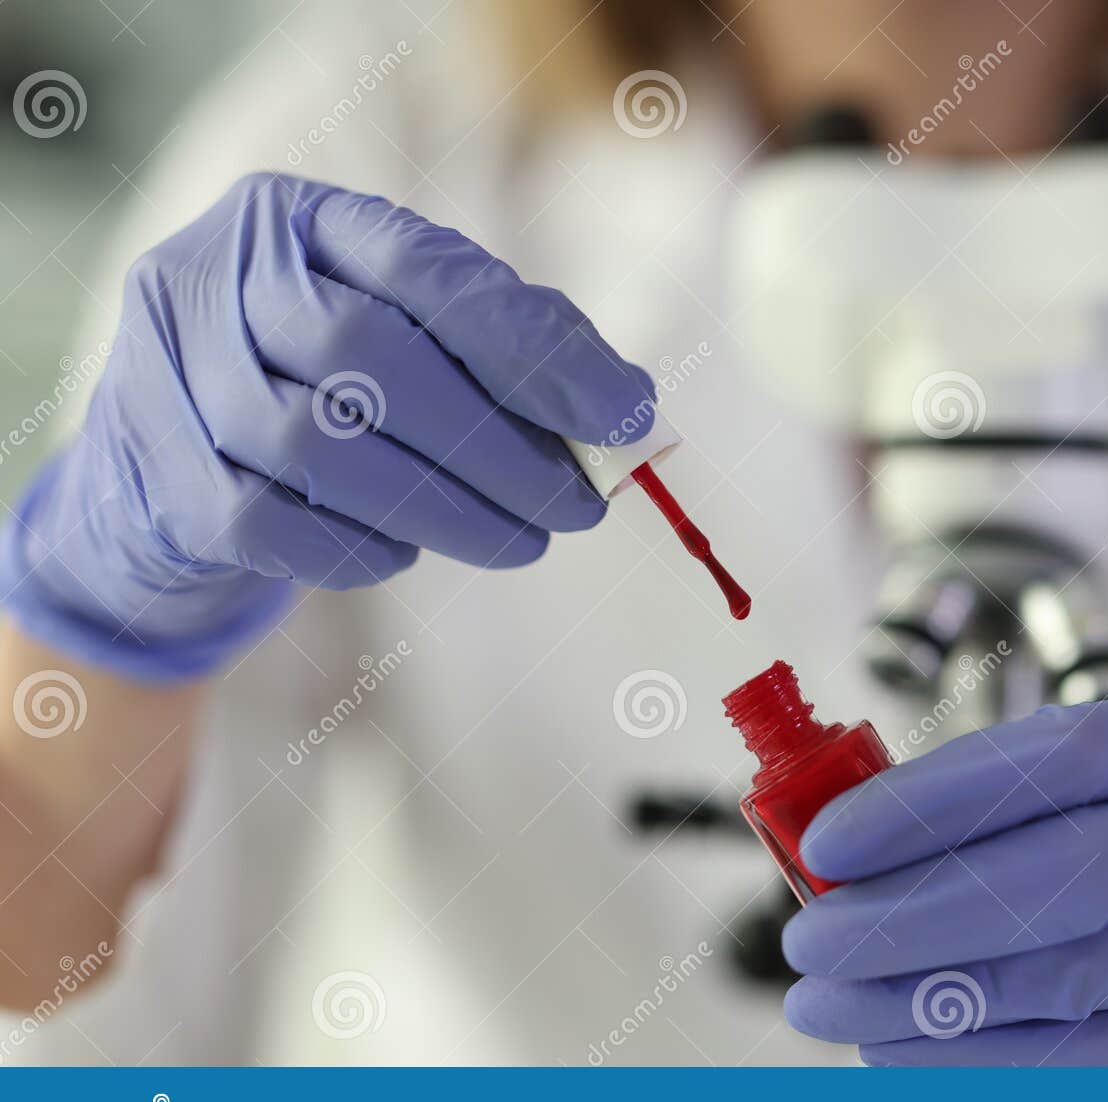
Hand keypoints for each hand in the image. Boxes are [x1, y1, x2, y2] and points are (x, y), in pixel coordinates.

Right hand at [0, 173, 653, 677]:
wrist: (172, 474)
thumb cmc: (327, 393)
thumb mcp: (413, 342)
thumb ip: (512, 353)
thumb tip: (629, 408)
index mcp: (300, 218)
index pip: (427, 269)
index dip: (532, 346)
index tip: (621, 418)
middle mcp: (218, 271)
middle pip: (369, 353)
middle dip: (496, 445)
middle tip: (577, 510)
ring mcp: (167, 367)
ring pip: (318, 443)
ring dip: (444, 509)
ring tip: (521, 542)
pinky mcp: (152, 467)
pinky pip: (266, 521)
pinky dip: (356, 547)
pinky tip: (408, 551)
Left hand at [782, 697, 1107, 1064]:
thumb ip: (1020, 812)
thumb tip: (850, 852)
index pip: (1061, 760)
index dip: (935, 802)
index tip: (831, 842)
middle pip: (1067, 881)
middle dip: (918, 919)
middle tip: (812, 947)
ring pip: (1079, 990)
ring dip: (938, 1010)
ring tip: (841, 1012)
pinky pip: (1106, 1075)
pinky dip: (995, 1075)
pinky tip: (914, 1063)